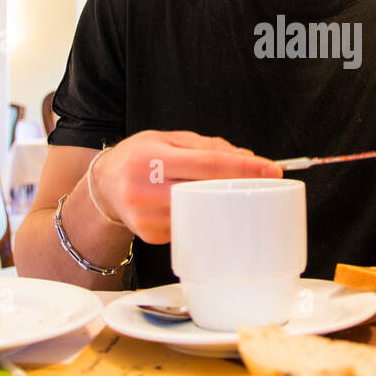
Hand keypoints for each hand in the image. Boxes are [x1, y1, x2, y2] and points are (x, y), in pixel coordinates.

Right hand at [92, 130, 281, 243]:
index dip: (244, 167)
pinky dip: (204, 217)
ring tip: (235, 192)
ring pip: (202, 212)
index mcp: (150, 158)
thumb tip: (246, 157)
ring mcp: (146, 216)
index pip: (209, 164)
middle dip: (241, 186)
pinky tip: (205, 207)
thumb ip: (207, 146)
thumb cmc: (138, 158)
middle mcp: (144, 188)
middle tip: (265, 182)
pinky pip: (190, 226)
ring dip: (226, 204)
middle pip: (209, 190)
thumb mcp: (168, 139)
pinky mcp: (150, 235)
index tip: (271, 168)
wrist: (104, 185)